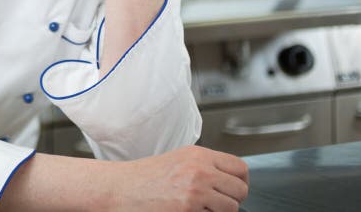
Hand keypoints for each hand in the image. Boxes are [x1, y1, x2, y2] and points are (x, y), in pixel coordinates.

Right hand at [110, 145, 248, 211]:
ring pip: (231, 208)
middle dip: (232, 199)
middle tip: (216, 203)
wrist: (120, 188)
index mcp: (198, 155)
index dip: (240, 182)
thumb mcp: (177, 160)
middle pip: (240, 190)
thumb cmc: (143, 178)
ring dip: (219, 211)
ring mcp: (196, 190)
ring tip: (200, 208)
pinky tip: (188, 211)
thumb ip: (203, 167)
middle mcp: (200, 170)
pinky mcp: (189, 208)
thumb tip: (227, 180)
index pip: (240, 168)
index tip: (234, 189)